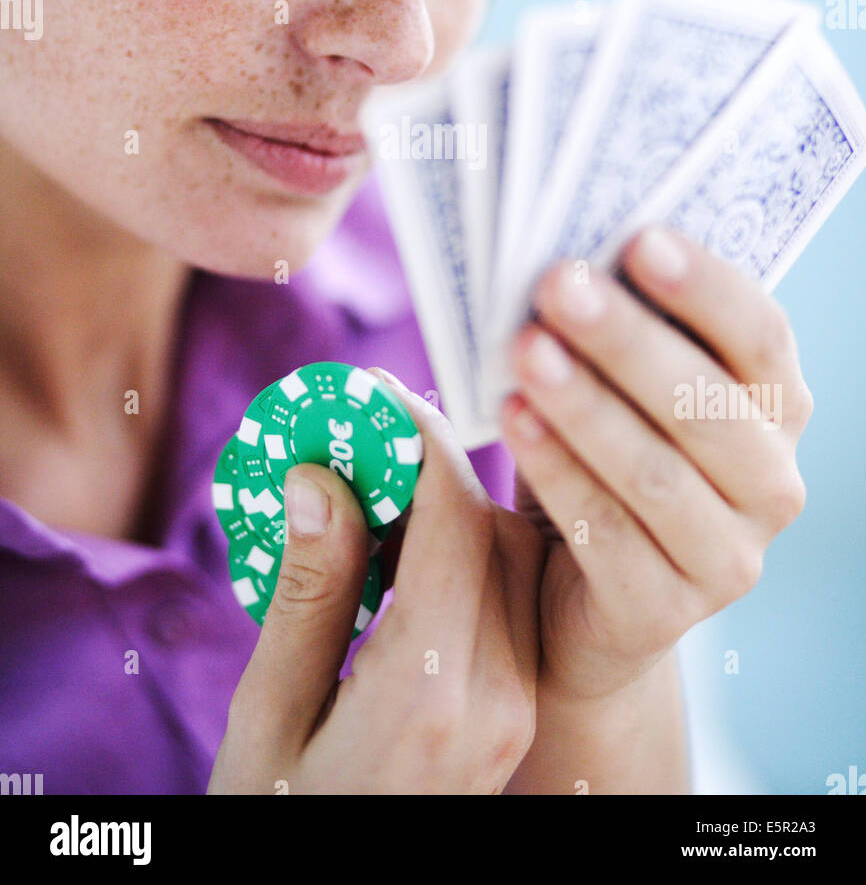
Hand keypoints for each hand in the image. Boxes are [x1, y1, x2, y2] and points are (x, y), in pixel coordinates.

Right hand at [209, 371, 544, 794]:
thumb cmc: (279, 818)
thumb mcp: (269, 714)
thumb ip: (308, 593)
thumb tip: (326, 478)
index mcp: (432, 693)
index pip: (452, 519)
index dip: (416, 439)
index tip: (371, 392)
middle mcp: (497, 698)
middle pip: (493, 532)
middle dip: (434, 465)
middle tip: (367, 429)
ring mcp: (515, 711)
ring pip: (513, 562)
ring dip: (454, 507)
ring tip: (378, 482)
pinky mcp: (512, 716)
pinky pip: (508, 605)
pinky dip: (465, 555)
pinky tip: (403, 547)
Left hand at [501, 226, 811, 702]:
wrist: (574, 598)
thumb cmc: (601, 458)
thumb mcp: (623, 391)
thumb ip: (623, 332)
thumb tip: (573, 257)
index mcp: (774, 408)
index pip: (761, 336)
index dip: (706, 286)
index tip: (640, 239)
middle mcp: (772, 483)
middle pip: (706, 403)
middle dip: (628, 338)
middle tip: (560, 283)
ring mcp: (730, 558)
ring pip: (657, 472)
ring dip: (586, 404)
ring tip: (526, 348)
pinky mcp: (667, 612)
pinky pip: (608, 533)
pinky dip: (558, 470)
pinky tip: (515, 418)